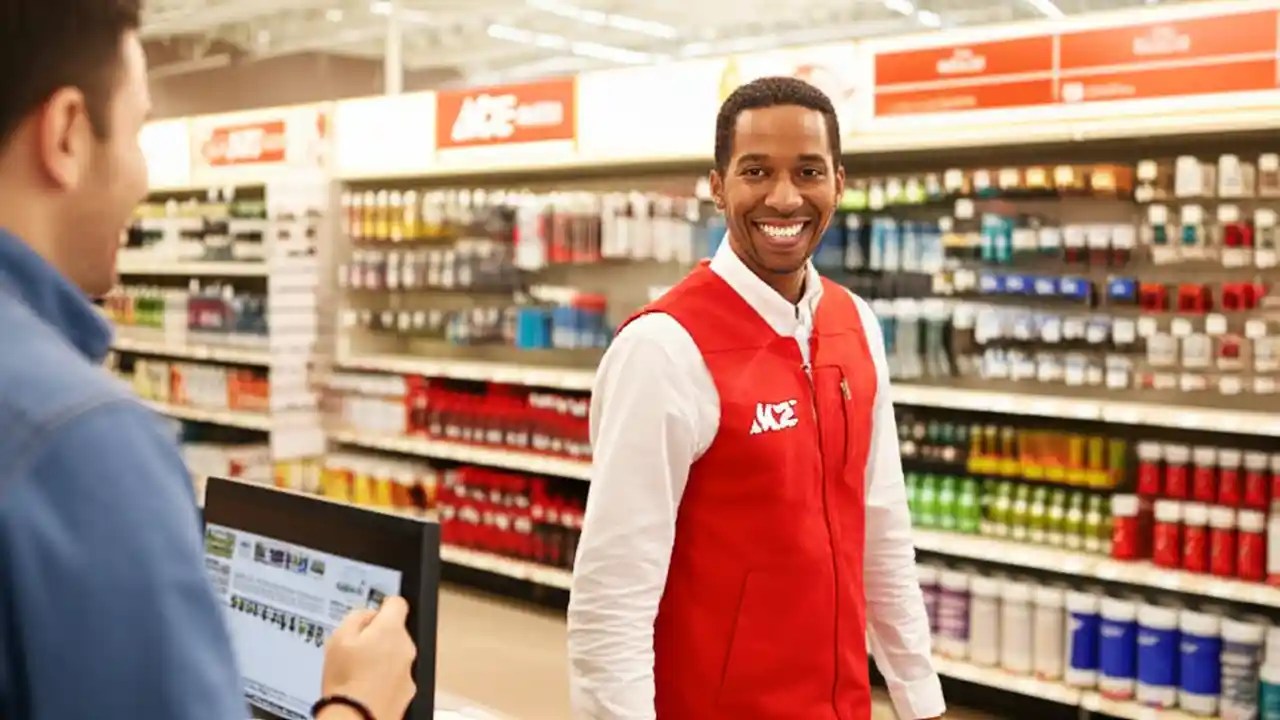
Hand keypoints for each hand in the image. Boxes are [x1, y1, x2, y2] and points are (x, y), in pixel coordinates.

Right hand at [320, 596, 417, 719]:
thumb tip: (368, 614)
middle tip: (355, 650)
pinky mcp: (407, 691)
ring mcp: (409, 670)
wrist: (355, 719)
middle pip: (395, 631)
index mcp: (390, 629)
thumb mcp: (338, 638)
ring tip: (357, 673)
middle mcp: (405, 647)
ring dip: (382, 660)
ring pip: (396, 656)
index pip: (397, 603)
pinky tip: (366, 688)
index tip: (375, 613)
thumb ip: (356, 617)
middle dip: (378, 637)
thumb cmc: (345, 682)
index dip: (383, 606)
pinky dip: (385, 680)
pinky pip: (396, 677)